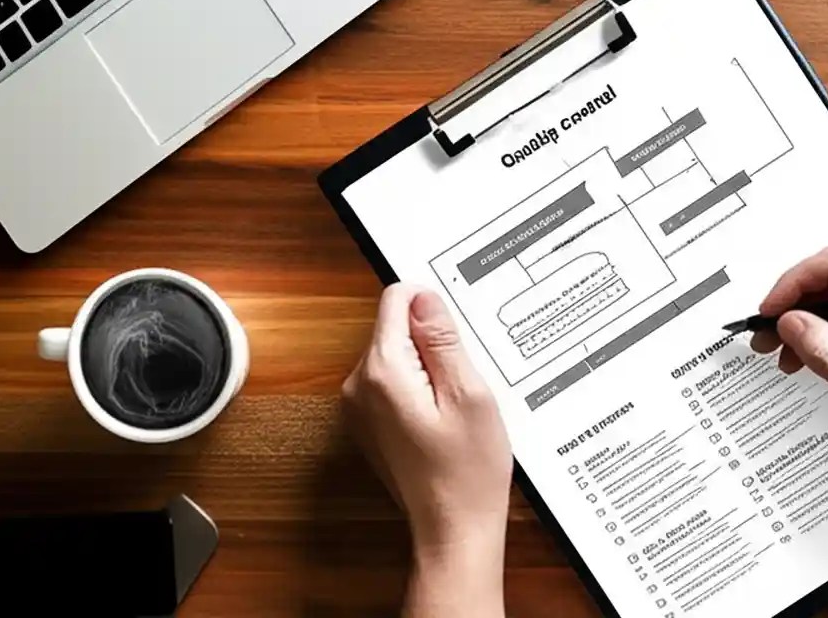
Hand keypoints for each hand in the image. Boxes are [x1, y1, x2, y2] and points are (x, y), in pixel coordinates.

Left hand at [342, 285, 510, 616]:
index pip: (397, 300)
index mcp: (383, 372)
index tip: (457, 333)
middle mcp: (359, 385)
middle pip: (396, 328)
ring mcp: (359, 407)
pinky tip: (444, 418)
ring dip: (428, 367)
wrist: (453, 530)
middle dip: (433, 342)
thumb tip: (423, 296)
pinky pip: (394, 383)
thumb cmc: (467, 471)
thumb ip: (442, 340)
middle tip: (464, 380)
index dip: (433, 306)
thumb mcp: (468, 394)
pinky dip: (420, 389)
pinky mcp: (368, 423)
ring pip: (397, 355)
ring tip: (455, 406)